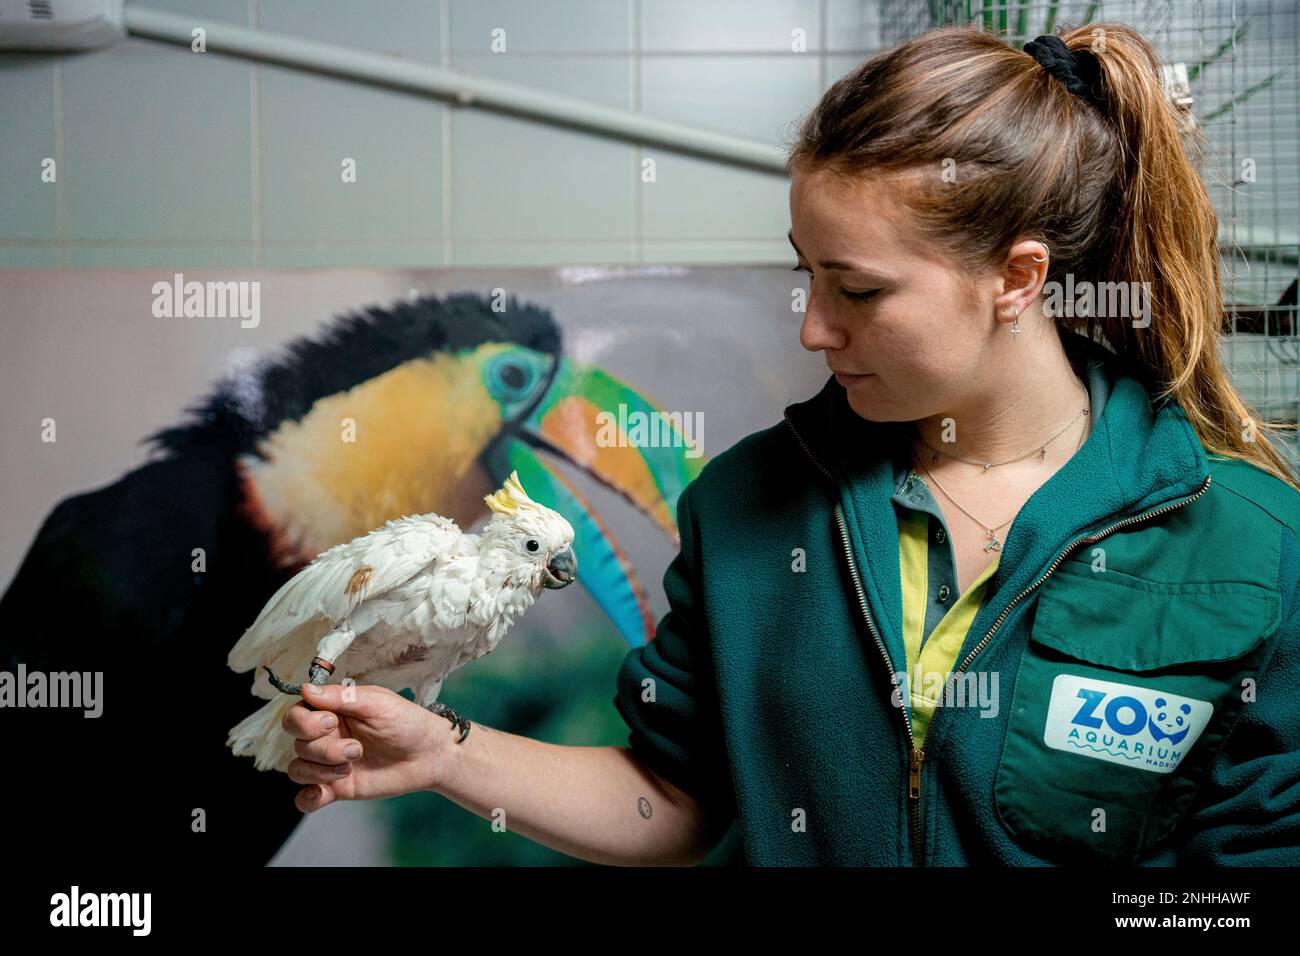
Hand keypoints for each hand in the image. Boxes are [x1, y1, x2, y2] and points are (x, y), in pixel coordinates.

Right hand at [280, 683, 448, 811]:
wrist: (429, 755)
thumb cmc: (407, 722)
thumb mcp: (378, 703)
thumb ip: (342, 697)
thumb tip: (307, 689)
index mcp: (332, 712)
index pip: (296, 716)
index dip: (305, 722)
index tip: (331, 722)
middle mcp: (327, 737)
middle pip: (298, 744)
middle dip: (323, 749)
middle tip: (355, 749)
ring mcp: (330, 763)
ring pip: (298, 770)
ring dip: (320, 771)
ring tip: (351, 766)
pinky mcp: (337, 787)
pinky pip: (306, 798)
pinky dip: (307, 799)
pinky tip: (323, 794)